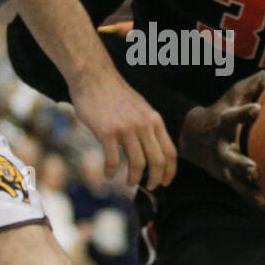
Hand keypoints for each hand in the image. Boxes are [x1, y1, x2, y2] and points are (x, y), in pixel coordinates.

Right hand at [68, 69, 176, 189]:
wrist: (94, 77)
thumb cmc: (115, 94)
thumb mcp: (141, 107)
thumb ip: (148, 126)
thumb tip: (153, 149)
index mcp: (154, 120)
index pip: (170, 151)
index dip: (170, 171)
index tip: (166, 182)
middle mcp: (144, 124)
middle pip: (158, 161)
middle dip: (156, 179)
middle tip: (150, 187)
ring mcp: (126, 128)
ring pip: (138, 164)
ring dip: (134, 179)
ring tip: (129, 183)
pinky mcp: (107, 132)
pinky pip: (113, 160)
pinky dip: (112, 172)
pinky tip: (109, 175)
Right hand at [178, 69, 264, 202]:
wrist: (193, 137)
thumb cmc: (223, 110)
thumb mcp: (233, 95)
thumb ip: (252, 85)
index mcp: (223, 124)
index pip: (233, 117)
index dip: (244, 113)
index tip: (258, 109)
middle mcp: (221, 148)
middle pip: (230, 158)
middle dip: (241, 164)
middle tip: (254, 169)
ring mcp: (224, 166)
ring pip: (236, 180)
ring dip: (249, 190)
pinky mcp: (230, 179)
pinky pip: (245, 192)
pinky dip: (259, 201)